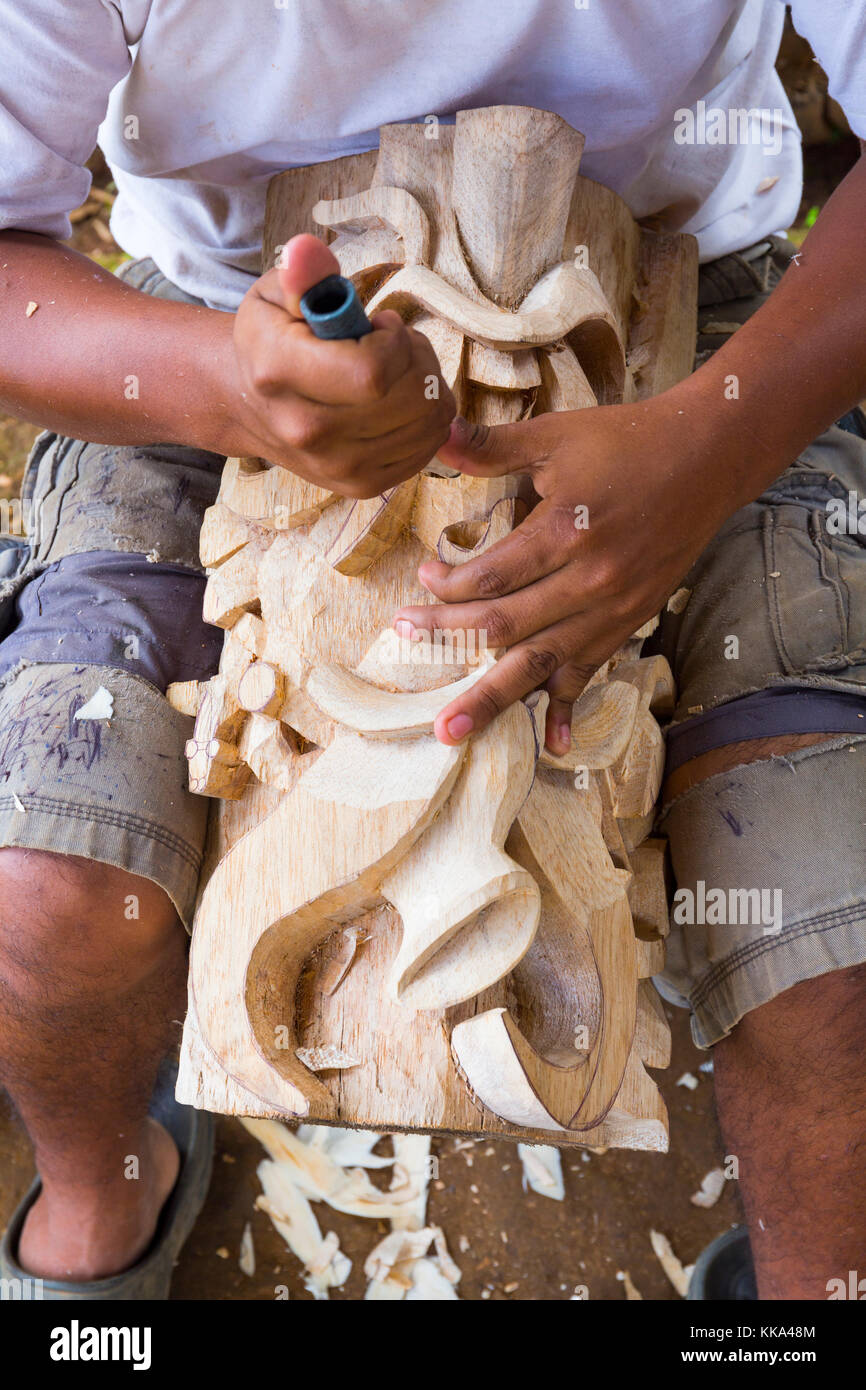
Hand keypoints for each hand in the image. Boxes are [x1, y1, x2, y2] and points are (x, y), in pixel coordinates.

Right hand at [232, 235, 454, 496]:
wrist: (250, 406)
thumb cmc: (272, 339)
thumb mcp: (276, 294)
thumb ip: (301, 274)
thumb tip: (306, 253)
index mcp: (280, 375)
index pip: (373, 372)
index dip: (395, 341)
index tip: (381, 325)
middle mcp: (306, 431)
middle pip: (410, 398)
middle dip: (418, 358)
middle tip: (395, 344)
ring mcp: (337, 466)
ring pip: (429, 422)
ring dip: (428, 386)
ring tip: (396, 371)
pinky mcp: (361, 484)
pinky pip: (428, 448)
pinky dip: (427, 418)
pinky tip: (398, 401)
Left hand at [393, 392, 744, 753]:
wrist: (706, 461)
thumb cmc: (628, 442)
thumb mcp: (556, 435)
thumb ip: (492, 446)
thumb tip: (435, 429)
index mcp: (567, 531)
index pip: (491, 577)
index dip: (448, 584)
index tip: (424, 575)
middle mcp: (588, 581)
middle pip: (504, 625)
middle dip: (449, 635)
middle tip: (404, 636)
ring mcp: (609, 610)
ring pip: (538, 664)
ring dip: (491, 699)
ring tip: (451, 732)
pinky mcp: (625, 624)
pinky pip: (588, 675)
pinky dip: (568, 711)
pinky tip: (550, 746)